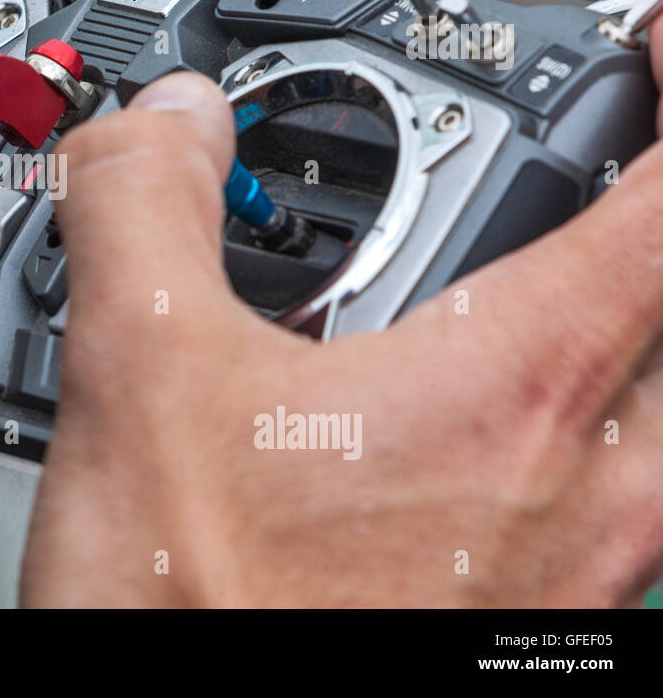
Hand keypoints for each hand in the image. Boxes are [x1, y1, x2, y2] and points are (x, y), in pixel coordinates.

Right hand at [20, 18, 662, 606]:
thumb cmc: (197, 620)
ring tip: (520, 270)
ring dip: (624, 314)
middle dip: (647, 211)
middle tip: (594, 156)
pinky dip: (579, 407)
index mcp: (517, 390)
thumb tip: (155, 127)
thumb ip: (147, 209)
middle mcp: (594, 483)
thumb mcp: (135, 376)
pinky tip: (465, 417)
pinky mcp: (548, 617)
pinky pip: (619, 482)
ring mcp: (590, 566)